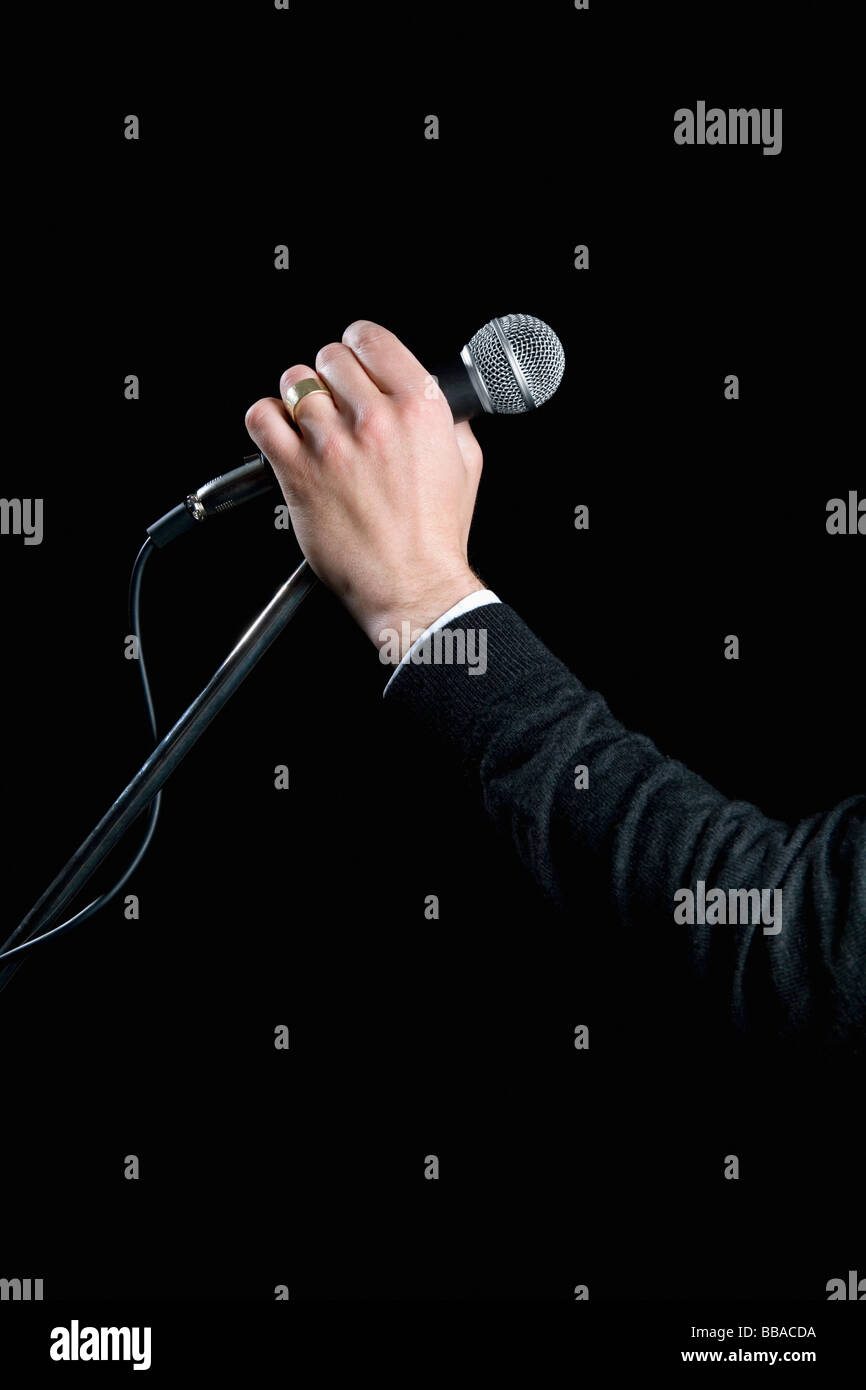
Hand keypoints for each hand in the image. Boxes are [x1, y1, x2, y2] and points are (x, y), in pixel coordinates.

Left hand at [245, 320, 483, 658]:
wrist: (411, 585)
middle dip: (331, 376)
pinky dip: (267, 420)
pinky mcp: (297, 472)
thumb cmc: (436, 537)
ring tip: (310, 422)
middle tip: (336, 402)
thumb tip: (434, 400)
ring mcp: (332, 444)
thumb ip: (449, 423)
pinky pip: (262, 418)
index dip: (357, 346)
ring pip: (295, 383)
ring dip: (300, 399)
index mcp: (419, 407)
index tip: (353, 358)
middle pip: (330, 358)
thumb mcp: (465, 465)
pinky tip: (282, 435)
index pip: (371, 339)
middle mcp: (374, 418)